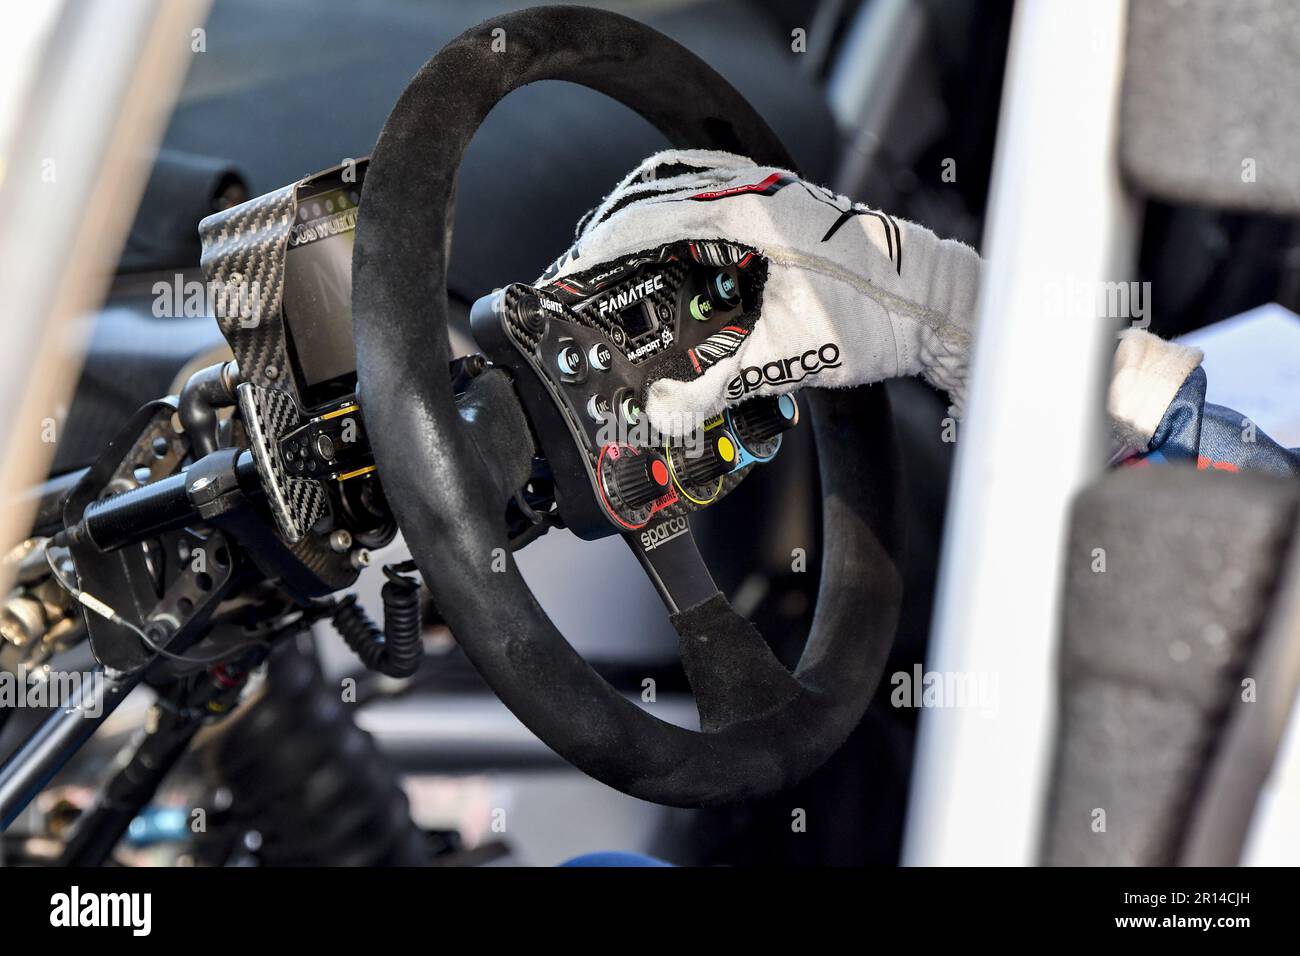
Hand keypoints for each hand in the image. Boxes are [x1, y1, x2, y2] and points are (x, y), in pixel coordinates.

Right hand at [537, 149, 981, 432]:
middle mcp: (763, 190)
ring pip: (687, 183)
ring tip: (617, 252)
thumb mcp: (787, 359)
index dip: (605, 245)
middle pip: (661, 190)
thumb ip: (717, 386)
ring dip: (647, 214)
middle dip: (616, 227)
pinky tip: (674, 247)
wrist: (937, 307)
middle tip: (585, 265)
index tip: (575, 268)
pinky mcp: (788, 205)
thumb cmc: (880, 320)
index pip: (654, 217)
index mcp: (754, 213)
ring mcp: (777, 191)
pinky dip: (682, 213)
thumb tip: (668, 409)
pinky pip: (717, 192)